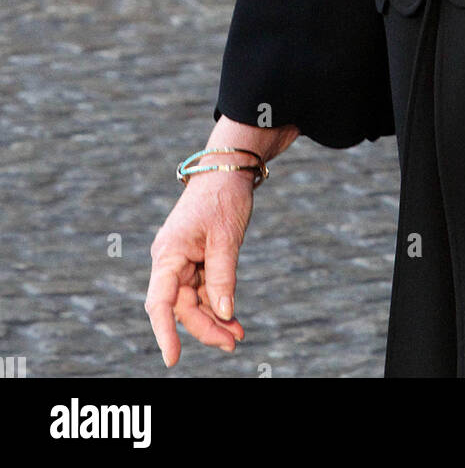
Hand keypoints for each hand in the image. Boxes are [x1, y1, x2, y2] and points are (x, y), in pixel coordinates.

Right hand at [145, 168, 253, 366]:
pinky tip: (234, 320)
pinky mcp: (195, 260)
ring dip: (214, 320)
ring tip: (238, 336)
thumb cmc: (223, 198)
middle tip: (233, 344)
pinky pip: (203, 291)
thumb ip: (222, 277)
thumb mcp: (226, 238)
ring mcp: (182, 261)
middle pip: (182, 307)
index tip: (172, 359)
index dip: (164, 332)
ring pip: (193, 302)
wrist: (227, 171)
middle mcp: (170, 261)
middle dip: (205, 328)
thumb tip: (224, 314)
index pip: (161, 301)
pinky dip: (218, 305)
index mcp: (168, 253)